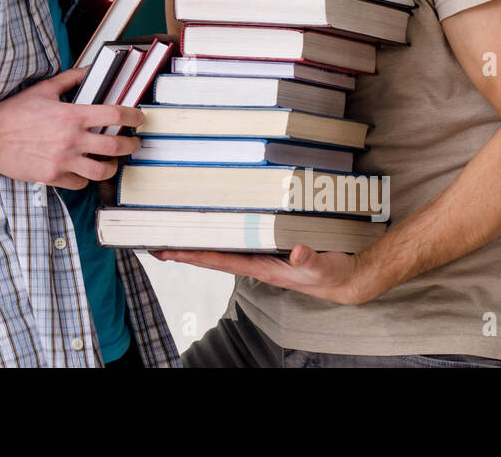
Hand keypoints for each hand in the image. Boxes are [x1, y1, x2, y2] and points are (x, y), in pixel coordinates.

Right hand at [0, 66, 142, 189]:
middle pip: (115, 147)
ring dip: (112, 166)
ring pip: (102, 170)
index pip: (114, 115)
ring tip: (112, 162)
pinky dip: (85, 178)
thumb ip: (70, 79)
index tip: (138, 118)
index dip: (133, 116)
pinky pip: (80, 183)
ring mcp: (63, 161)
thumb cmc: (14, 113)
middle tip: (133, 142)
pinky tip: (83, 170)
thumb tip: (88, 69)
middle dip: (131, 145)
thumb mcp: (43, 90)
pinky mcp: (53, 177)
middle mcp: (71, 140)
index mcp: (72, 116)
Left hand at [148, 245, 373, 305]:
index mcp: (261, 267)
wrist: (347, 277)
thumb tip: (295, 253)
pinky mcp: (269, 244)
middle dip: (184, 248)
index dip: (192, 255)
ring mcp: (261, 252)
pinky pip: (238, 237)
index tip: (167, 251)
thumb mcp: (322, 267)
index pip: (218, 260)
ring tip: (172, 231)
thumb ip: (309, 260)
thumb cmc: (332, 274)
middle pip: (212, 253)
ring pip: (222, 245)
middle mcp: (255, 260)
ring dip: (198, 239)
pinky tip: (210, 224)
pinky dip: (220, 231)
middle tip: (153, 241)